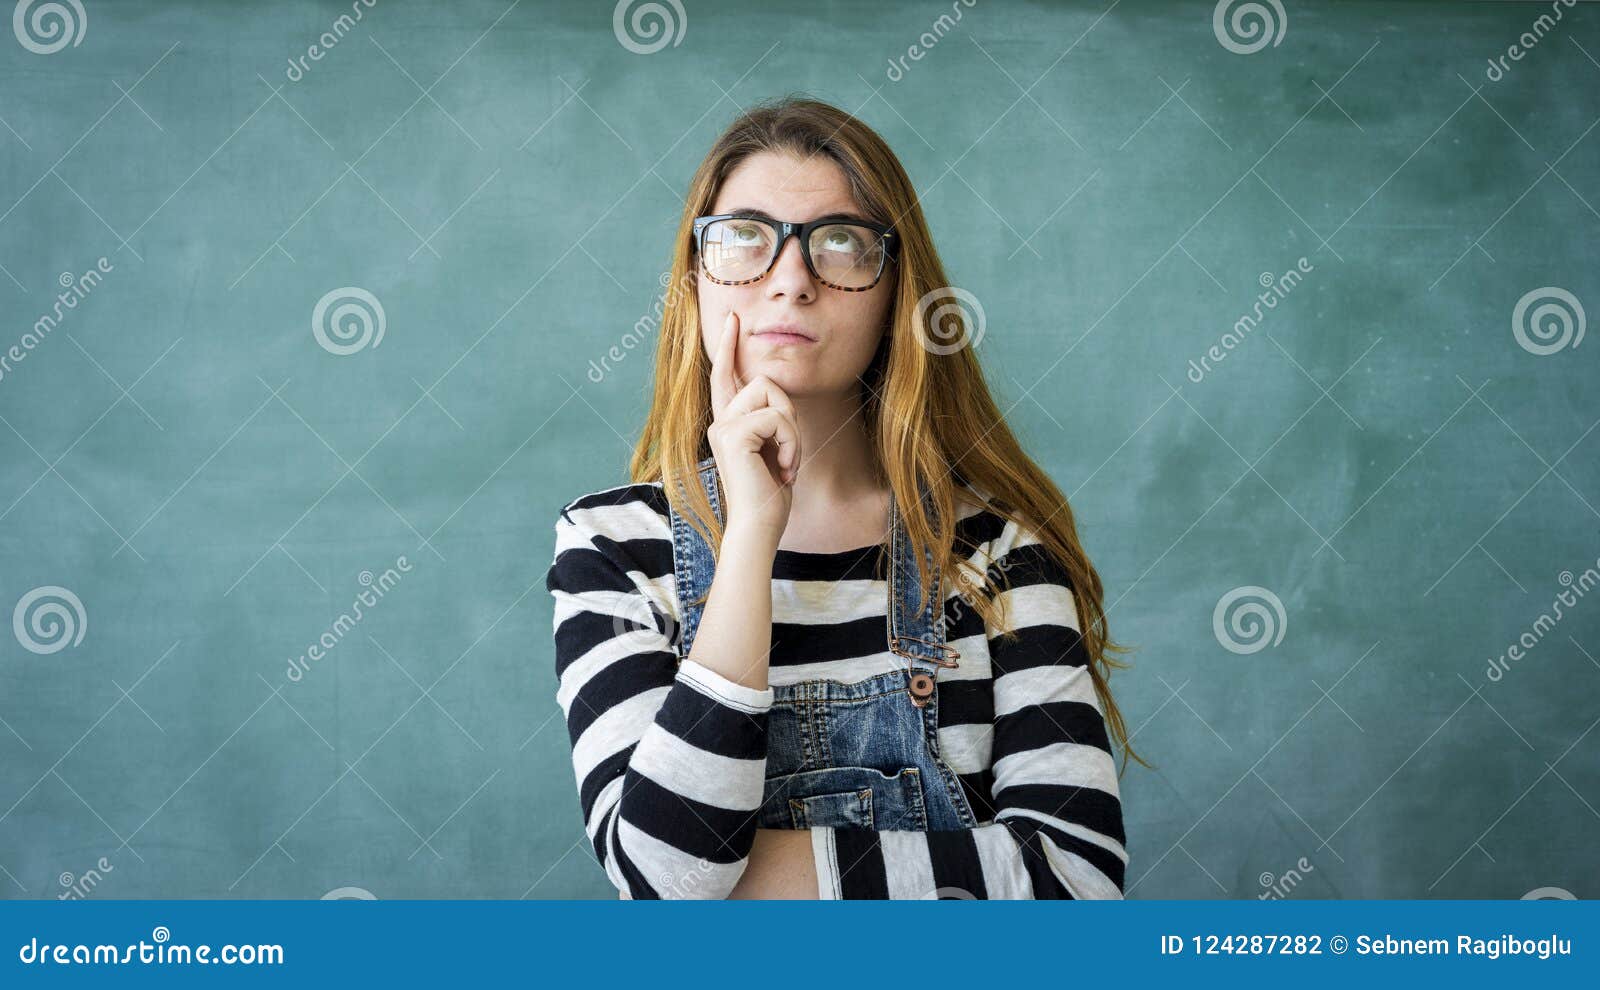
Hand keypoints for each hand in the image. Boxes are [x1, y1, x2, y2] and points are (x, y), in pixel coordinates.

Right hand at [706, 310, 800, 544]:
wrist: (759, 528)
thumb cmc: (770, 498)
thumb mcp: (774, 451)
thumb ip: (771, 422)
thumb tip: (778, 396)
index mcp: (728, 425)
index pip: (725, 375)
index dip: (728, 346)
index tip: (733, 318)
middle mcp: (719, 422)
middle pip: (764, 381)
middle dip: (789, 414)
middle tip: (789, 455)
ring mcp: (722, 426)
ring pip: (772, 394)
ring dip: (791, 430)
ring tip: (786, 463)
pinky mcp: (732, 434)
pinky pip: (777, 418)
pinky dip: (791, 443)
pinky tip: (783, 469)